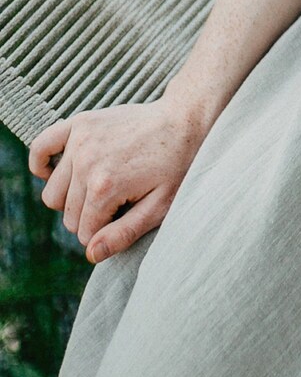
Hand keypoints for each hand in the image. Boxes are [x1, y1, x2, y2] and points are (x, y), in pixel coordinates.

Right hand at [27, 94, 212, 263]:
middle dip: (90, 218)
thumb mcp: (160, 207)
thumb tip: (91, 254)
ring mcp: (79, 140)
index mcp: (105, 186)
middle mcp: (86, 162)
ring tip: (98, 191)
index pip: (84, 232)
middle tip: (118, 205)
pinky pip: (40, 147)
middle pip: (67, 215)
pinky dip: (41, 164)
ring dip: (71, 199)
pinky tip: (56, 173)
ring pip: (52, 192)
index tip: (126, 219)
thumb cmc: (177, 167)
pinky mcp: (78, 123)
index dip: (104, 233)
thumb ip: (124, 233)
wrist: (184, 121)